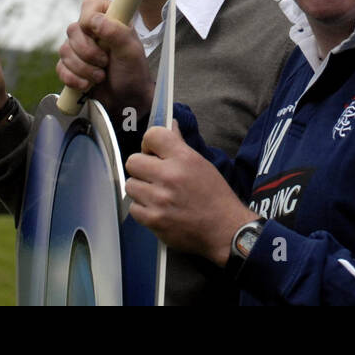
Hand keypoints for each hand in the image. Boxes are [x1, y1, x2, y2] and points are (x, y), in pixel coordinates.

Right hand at [56, 0, 153, 123]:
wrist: (127, 99)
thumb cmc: (133, 72)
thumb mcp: (130, 51)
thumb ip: (116, 32)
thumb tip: (96, 20)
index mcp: (110, 19)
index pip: (89, 6)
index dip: (89, 20)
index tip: (98, 35)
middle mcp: (92, 30)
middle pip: (73, 30)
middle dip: (88, 52)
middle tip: (105, 62)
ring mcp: (79, 48)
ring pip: (64, 50)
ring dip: (83, 68)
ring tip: (100, 76)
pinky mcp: (70, 66)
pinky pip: (60, 68)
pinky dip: (73, 79)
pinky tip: (87, 84)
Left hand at [125, 123, 258, 265]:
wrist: (224, 229)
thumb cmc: (215, 196)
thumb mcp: (201, 164)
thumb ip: (180, 146)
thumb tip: (170, 126)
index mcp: (184, 158)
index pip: (152, 135)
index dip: (149, 143)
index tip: (153, 151)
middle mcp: (170, 176)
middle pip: (133, 161)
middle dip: (141, 168)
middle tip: (153, 175)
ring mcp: (159, 199)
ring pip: (130, 185)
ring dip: (141, 189)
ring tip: (157, 194)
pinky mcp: (153, 220)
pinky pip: (133, 207)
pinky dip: (143, 208)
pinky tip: (157, 209)